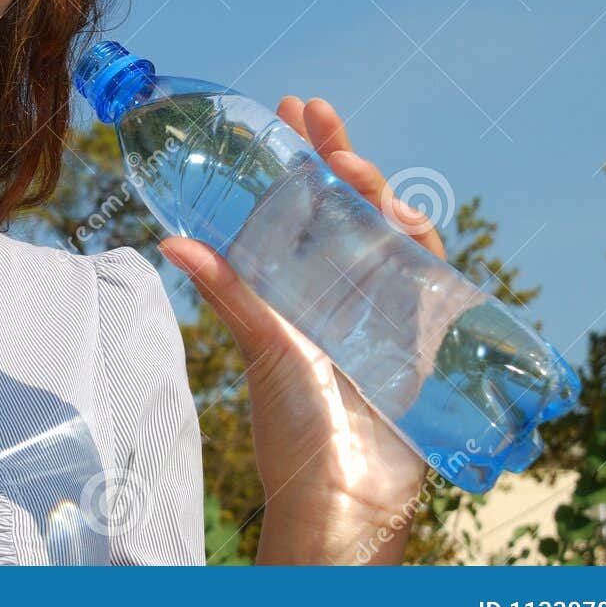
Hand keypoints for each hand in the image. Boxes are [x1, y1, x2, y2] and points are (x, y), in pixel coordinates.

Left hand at [158, 95, 444, 563]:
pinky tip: (404, 217)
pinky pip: (433, 275)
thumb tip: (173, 238)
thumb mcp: (260, 346)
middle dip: (340, 156)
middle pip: (353, 206)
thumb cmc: (295, 427)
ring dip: (376, 191)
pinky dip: (421, 243)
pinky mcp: (426, 332)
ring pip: (393, 230)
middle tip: (319, 117)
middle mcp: (350, 287)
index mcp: (305, 284)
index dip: (303, 156)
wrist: (342, 497)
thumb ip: (227, 291)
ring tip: (347, 163)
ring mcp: (391, 306)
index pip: (307, 204)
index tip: (291, 109)